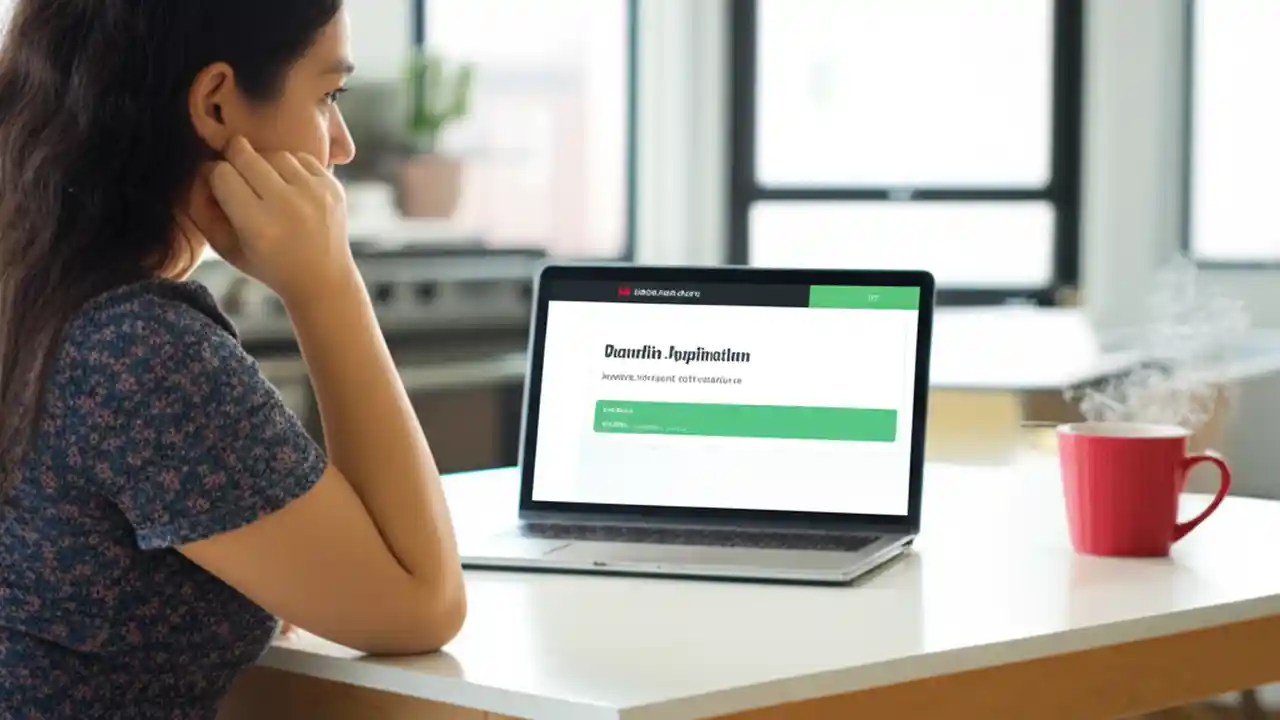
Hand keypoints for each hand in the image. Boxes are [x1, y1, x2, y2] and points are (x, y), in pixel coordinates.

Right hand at [204, 136, 354, 303]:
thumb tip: (198, 173)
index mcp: (259, 225)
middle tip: (235, 173)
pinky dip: (291, 167)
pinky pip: (302, 158)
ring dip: (264, 163)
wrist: (324, 279)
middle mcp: (288, 205)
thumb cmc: (270, 266)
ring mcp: (314, 193)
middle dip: (233, 160)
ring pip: (274, 153)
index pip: (222, 174)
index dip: (212, 174)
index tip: (215, 182)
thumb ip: (204, 212)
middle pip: (246, 155)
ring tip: (264, 183)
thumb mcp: (228, 249)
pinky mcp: (332, 186)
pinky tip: (288, 185)